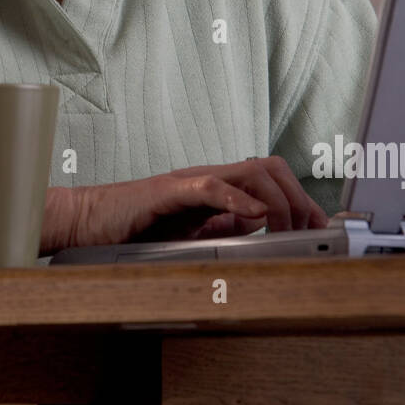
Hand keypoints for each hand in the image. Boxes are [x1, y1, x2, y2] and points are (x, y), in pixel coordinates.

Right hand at [39, 158, 327, 253]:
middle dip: (298, 200)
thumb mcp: (190, 235)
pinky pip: (209, 187)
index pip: (272, 181)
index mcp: (216, 190)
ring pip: (250, 172)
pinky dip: (238, 198)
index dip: (302, 201)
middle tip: (308, 233)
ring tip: (283, 230)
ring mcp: (189, 182)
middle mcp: (208, 179)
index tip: (319, 230)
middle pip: (271, 169)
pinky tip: (255, 217)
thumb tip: (262, 232)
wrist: (85, 224)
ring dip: (277, 202)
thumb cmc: (132, 231)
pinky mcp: (166, 192)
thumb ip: (222, 228)